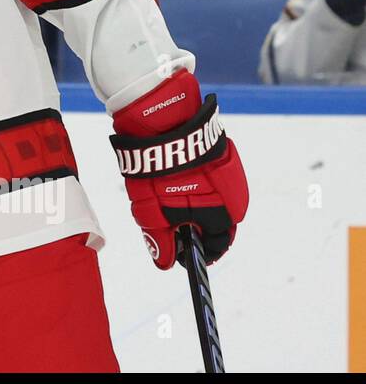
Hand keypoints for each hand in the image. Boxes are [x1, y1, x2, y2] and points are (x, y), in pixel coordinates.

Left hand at [109, 70, 248, 270]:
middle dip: (196, 226)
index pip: (216, 245)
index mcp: (221, 214)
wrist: (164, 121)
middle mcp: (233, 197)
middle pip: (217, 223)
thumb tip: (165, 263)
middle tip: (172, 222)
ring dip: (198, 204)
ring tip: (172, 195)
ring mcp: (231, 175)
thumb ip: (160, 239)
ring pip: (216, 201)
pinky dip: (201, 184)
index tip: (181, 254)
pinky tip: (181, 177)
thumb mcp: (150, 210)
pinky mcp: (225, 157)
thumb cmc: (156, 169)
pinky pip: (215, 180)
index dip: (198, 252)